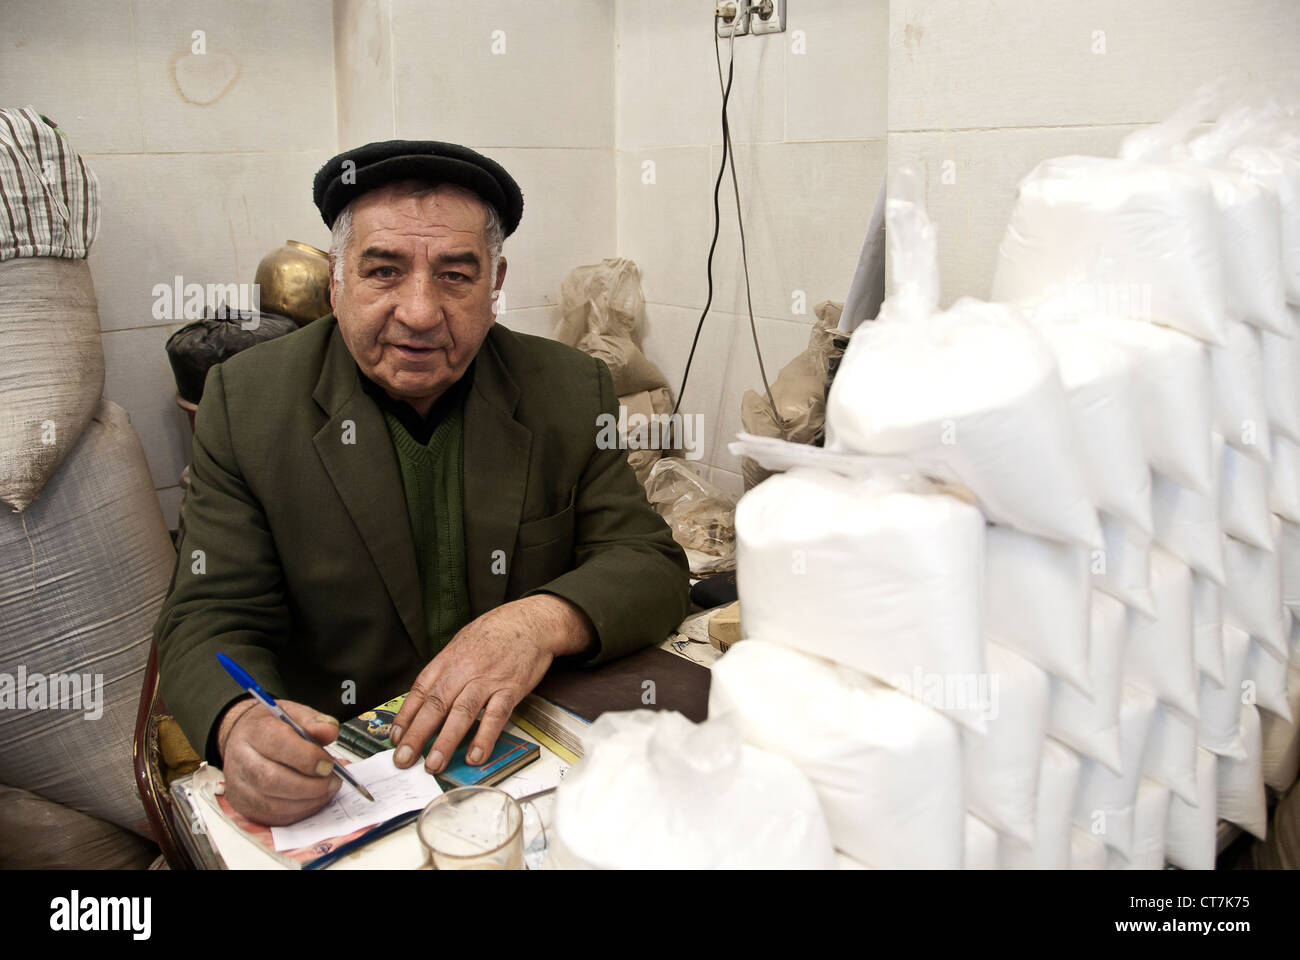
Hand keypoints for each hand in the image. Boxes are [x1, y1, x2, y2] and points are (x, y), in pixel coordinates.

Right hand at [215, 698, 342, 825]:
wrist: (244, 739)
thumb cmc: (271, 727)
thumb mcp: (293, 714)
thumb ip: (314, 721)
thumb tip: (330, 731)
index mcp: (255, 731)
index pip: (277, 746)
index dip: (307, 758)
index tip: (328, 764)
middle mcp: (242, 759)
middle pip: (272, 780)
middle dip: (310, 785)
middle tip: (332, 781)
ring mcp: (239, 786)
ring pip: (272, 804)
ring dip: (307, 802)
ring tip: (326, 790)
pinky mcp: (244, 806)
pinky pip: (273, 817)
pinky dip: (298, 812)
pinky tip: (313, 800)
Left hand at [389, 594, 594, 771]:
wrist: (531, 620)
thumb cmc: (494, 634)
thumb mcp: (462, 644)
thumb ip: (445, 670)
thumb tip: (426, 699)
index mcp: (448, 659)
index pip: (420, 690)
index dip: (405, 716)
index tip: (394, 738)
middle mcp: (464, 670)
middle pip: (435, 705)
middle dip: (416, 735)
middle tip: (403, 759)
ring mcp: (488, 680)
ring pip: (462, 713)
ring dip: (445, 741)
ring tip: (434, 764)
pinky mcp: (511, 689)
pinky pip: (495, 716)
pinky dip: (484, 737)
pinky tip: (475, 756)